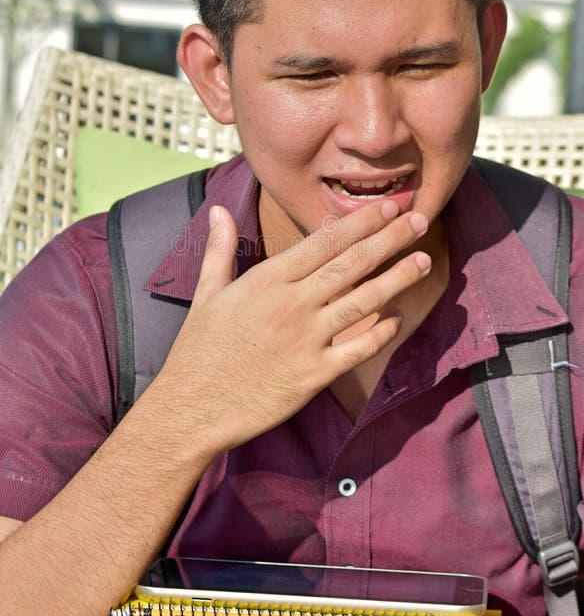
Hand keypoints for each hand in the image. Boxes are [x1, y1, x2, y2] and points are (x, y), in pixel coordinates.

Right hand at [154, 199, 430, 457]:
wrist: (191, 408)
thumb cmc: (198, 350)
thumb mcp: (206, 293)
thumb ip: (221, 249)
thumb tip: (219, 210)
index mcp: (267, 280)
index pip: (324, 242)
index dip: (361, 222)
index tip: (387, 206)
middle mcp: (292, 304)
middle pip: (352, 263)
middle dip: (390, 239)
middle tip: (420, 219)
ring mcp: (306, 340)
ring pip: (363, 301)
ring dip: (398, 278)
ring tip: (424, 260)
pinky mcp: (314, 375)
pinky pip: (359, 348)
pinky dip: (382, 332)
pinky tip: (398, 318)